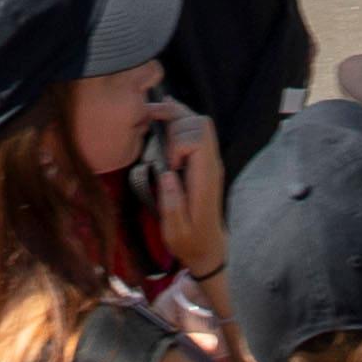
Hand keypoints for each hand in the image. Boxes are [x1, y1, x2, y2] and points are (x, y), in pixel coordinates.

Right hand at [137, 92, 222, 268]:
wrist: (209, 248)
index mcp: (205, 179)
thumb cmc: (190, 243)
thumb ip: (172, 205)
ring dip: (176, 115)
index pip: (199, 141)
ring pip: (198, 123)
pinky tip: (166, 114)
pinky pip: (195, 132)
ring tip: (153, 113)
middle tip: (151, 119)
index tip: (168, 164)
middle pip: (200, 123)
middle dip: (175, 116)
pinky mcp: (203, 162)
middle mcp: (211, 165)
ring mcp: (209, 161)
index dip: (179, 143)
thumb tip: (167, 174)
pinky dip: (180, 120)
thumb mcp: (176, 233)